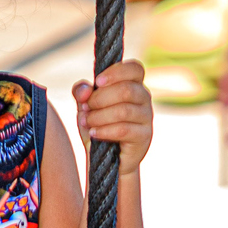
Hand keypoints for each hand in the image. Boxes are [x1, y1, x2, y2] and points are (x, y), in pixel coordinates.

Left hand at [72, 60, 152, 176]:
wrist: (107, 159)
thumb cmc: (99, 126)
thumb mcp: (85, 106)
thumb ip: (81, 92)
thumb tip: (85, 90)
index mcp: (133, 84)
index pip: (135, 68)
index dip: (116, 72)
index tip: (98, 82)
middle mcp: (144, 98)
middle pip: (126, 89)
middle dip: (100, 98)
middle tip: (86, 108)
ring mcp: (146, 117)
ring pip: (124, 111)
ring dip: (99, 116)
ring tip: (87, 122)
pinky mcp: (144, 137)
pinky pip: (123, 130)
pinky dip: (104, 131)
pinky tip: (93, 133)